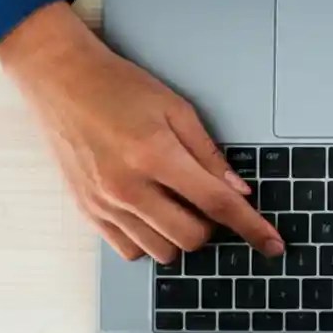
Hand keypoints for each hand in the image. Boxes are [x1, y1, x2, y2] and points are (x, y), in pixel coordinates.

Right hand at [0, 2, 283, 262]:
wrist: (61, 81)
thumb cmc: (118, 88)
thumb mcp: (176, 108)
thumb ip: (209, 154)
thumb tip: (239, 191)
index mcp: (155, 155)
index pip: (217, 204)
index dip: (251, 228)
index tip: (272, 245)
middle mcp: (128, 186)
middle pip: (192, 237)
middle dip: (210, 225)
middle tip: (204, 197)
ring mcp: (105, 203)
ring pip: (163, 251)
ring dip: (179, 234)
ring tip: (172, 200)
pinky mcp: (88, 212)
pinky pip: (131, 250)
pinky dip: (150, 239)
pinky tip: (150, 210)